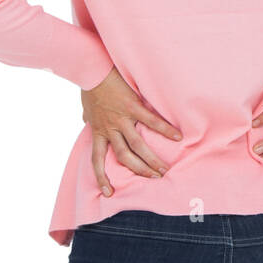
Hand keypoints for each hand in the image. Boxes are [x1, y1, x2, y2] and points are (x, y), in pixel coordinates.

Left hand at [81, 67, 182, 196]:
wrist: (91, 69)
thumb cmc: (89, 87)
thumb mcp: (86, 108)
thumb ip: (88, 118)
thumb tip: (86, 121)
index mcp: (99, 131)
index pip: (97, 160)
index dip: (102, 177)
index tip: (108, 193)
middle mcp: (110, 129)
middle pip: (125, 157)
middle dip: (139, 170)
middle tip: (154, 178)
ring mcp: (122, 119)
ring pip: (137, 146)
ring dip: (151, 160)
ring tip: (163, 169)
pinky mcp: (132, 106)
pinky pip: (151, 121)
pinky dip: (164, 129)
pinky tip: (176, 136)